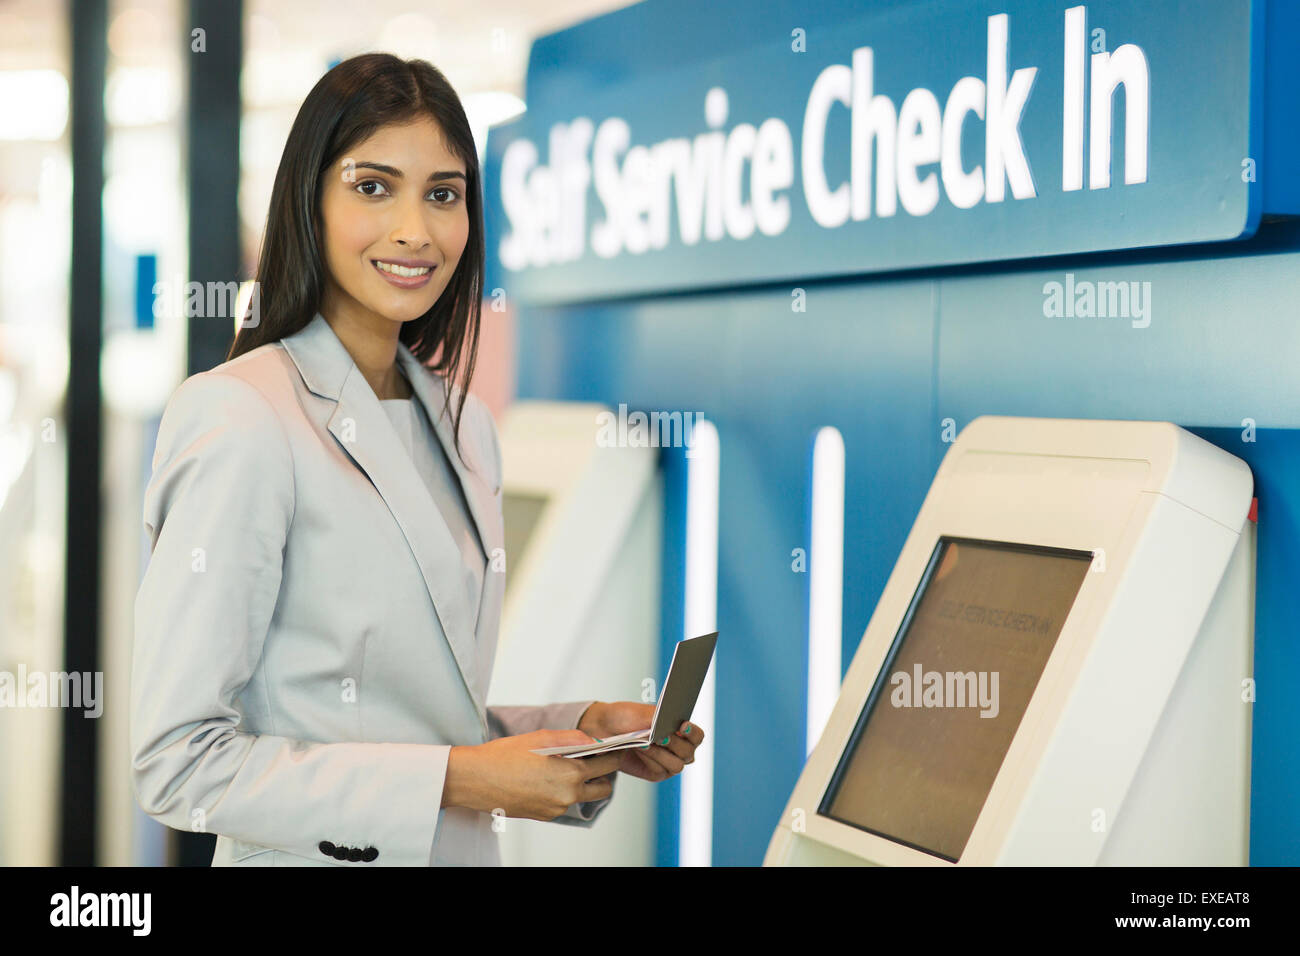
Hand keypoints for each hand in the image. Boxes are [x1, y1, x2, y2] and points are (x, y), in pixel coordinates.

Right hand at [443, 730, 621, 820]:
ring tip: (563, 766)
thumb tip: (595, 740)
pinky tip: (545, 778)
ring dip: (582, 783)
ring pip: (584, 796)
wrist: (474, 779)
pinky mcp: (545, 816)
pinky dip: (563, 791)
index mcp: (571, 773)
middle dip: (602, 772)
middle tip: (590, 757)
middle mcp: (568, 795)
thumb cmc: (504, 755)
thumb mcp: (541, 737)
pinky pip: (565, 803)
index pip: (609, 764)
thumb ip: (574, 738)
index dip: (613, 753)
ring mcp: (557, 808)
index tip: (612, 747)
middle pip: (604, 787)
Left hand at [579, 701, 705, 782]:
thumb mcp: (642, 712)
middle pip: (689, 753)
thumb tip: (670, 727)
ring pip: (677, 765)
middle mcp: (678, 748)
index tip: (682, 726)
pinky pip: (660, 771)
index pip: (697, 736)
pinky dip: (650, 760)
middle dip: (674, 744)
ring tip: (643, 743)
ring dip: (660, 754)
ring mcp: (668, 762)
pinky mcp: (656, 773)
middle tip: (659, 736)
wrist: (603, 729)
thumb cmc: (626, 716)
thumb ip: (660, 719)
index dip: (693, 733)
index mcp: (680, 730)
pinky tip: (639, 750)